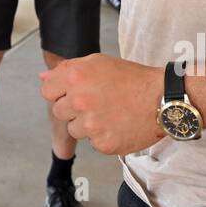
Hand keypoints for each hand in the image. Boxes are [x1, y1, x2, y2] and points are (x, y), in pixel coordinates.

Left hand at [39, 54, 164, 155]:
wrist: (163, 99)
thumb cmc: (132, 78)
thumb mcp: (98, 62)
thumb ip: (66, 69)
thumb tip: (42, 78)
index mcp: (75, 77)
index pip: (47, 91)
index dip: (60, 92)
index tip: (73, 92)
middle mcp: (79, 101)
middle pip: (59, 112)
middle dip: (73, 108)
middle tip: (97, 102)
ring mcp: (91, 125)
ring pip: (75, 130)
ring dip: (87, 124)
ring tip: (109, 113)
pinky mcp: (103, 144)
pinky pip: (93, 143)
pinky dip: (103, 136)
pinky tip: (118, 125)